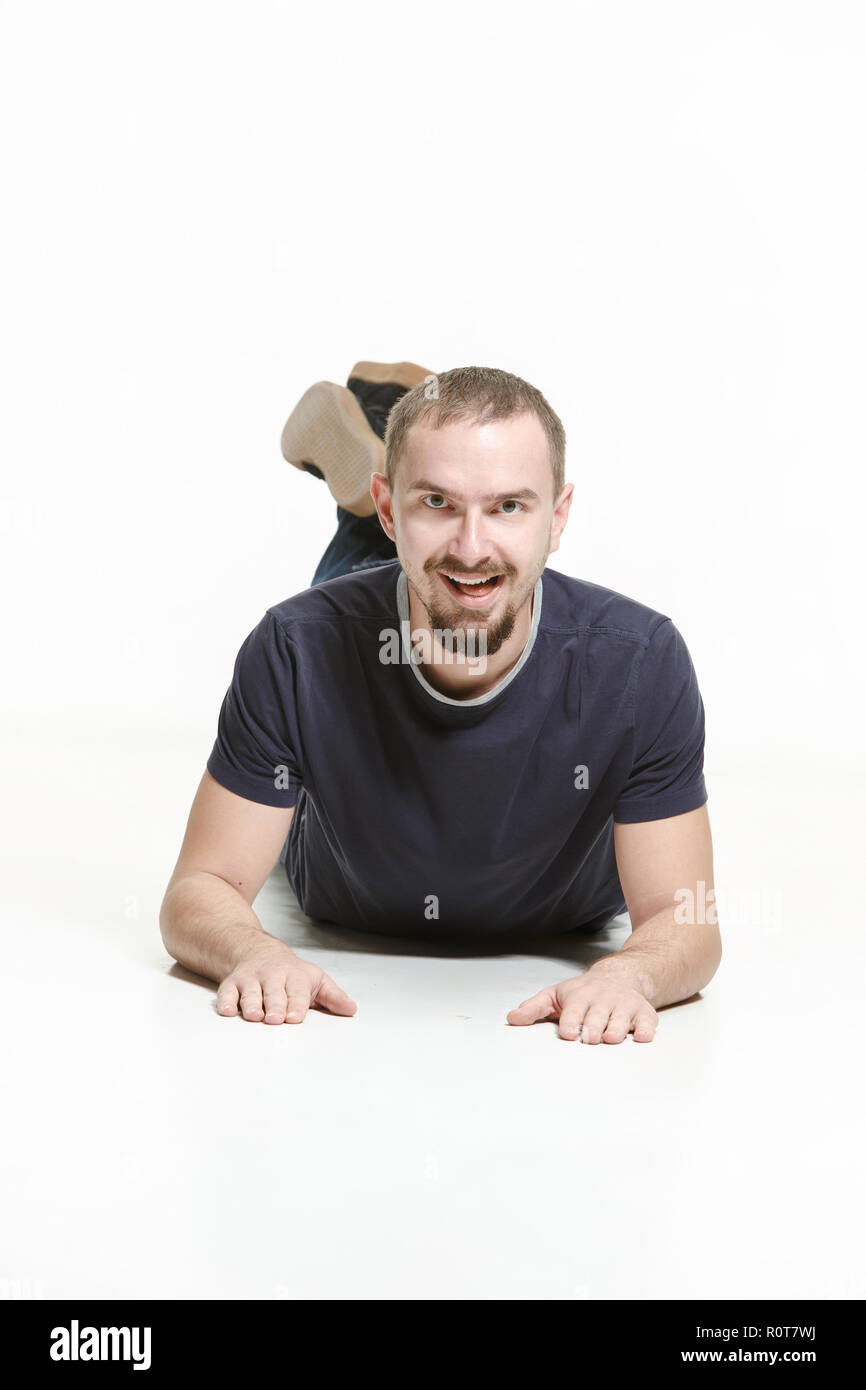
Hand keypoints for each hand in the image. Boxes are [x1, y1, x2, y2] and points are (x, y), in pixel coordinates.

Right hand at [216, 940, 356, 1024]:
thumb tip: (350, 1009)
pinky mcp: (232, 984)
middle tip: (275, 1018)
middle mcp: (272, 977)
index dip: (296, 1005)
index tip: (296, 1016)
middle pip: (273, 993)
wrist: (257, 950)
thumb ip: (333, 996)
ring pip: (250, 993)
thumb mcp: (315, 980)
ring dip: (251, 1004)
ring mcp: (251, 980)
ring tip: (254, 1015)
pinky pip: (227, 993)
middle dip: (274, 1005)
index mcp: (294, 977)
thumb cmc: (289, 972)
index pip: (297, 992)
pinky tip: (227, 1011)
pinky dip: (226, 1002)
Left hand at [506, 964, 657, 1042]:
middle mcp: (603, 1000)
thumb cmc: (583, 992)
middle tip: (590, 1038)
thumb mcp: (555, 996)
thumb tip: (512, 1019)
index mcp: (580, 997)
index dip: (571, 1022)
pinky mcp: (643, 1012)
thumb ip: (533, 1008)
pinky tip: (641, 1037)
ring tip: (611, 1038)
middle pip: (598, 1015)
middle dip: (594, 1027)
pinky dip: (646, 1030)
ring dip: (617, 1029)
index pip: (574, 1011)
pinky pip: (647, 1022)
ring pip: (621, 1019)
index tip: (569, 1033)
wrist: (619, 976)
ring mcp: (624, 1005)